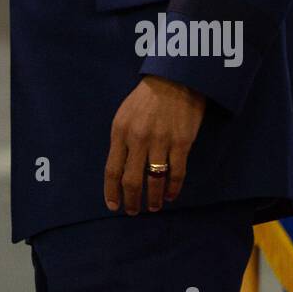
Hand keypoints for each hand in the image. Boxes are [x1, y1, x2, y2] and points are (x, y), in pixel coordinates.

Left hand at [103, 76, 205, 214]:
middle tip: (133, 211)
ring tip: (152, 207)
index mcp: (120, 131)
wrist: (175, 80)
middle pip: (131, 180)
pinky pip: (176, 174)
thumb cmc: (146, 98)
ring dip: (152, 199)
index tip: (113, 205)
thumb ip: (121, 141)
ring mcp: (160, 142)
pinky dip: (172, 189)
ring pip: (154, 181)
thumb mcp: (124, 115)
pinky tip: (169, 195)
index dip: (111, 191)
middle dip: (131, 201)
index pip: (112, 169)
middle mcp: (138, 139)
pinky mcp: (181, 144)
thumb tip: (120, 169)